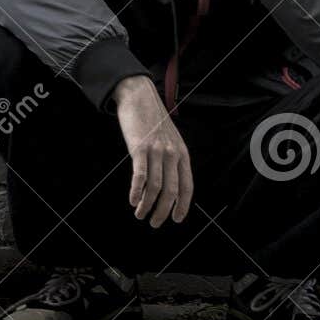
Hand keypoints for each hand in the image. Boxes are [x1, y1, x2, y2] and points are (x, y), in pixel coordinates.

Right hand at [111, 76, 192, 227]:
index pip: (187, 186)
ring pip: (155, 188)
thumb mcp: (169, 138)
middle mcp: (171, 154)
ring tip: (140, 215)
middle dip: (164, 212)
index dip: (182, 205)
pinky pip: (139, 176)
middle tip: (155, 223)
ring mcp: (156, 151)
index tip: (176, 219)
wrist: (138, 95)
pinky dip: (136, 192)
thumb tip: (166, 181)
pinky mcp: (139, 148)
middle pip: (171, 191)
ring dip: (147, 206)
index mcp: (181, 153)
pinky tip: (132, 200)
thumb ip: (171, 157)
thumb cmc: (151, 118)